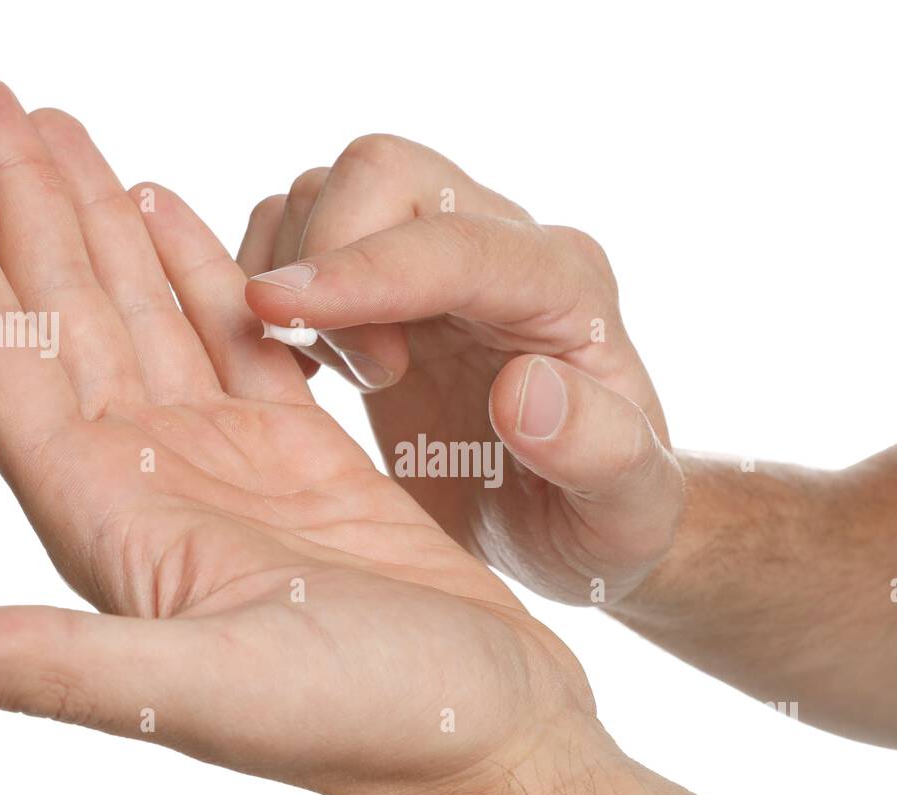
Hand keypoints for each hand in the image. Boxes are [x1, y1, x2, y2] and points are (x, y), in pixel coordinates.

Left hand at [0, 77, 595, 794]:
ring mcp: (227, 470)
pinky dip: (194, 273)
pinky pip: (231, 343)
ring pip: (141, 318)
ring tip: (59, 132)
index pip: (6, 370)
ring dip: (94, 223)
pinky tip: (171, 217)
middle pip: (64, 320)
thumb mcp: (207, 693)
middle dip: (20, 203)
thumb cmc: (373, 724)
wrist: (492, 732)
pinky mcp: (300, 460)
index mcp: (118, 526)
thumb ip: (57, 669)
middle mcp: (155, 489)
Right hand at [243, 136, 684, 604]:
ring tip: (350, 380)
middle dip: (331, 262)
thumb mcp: (627, 510)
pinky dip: (269, 285)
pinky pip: (293, 229)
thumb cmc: (604, 516)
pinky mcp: (384, 279)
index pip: (458, 244)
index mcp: (571, 292)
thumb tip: (525, 390)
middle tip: (369, 379)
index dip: (365, 268)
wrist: (574, 519)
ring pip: (325, 191)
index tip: (276, 305)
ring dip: (302, 283)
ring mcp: (439, 253)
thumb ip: (601, 452)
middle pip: (384, 171)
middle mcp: (506, 247)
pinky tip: (302, 366)